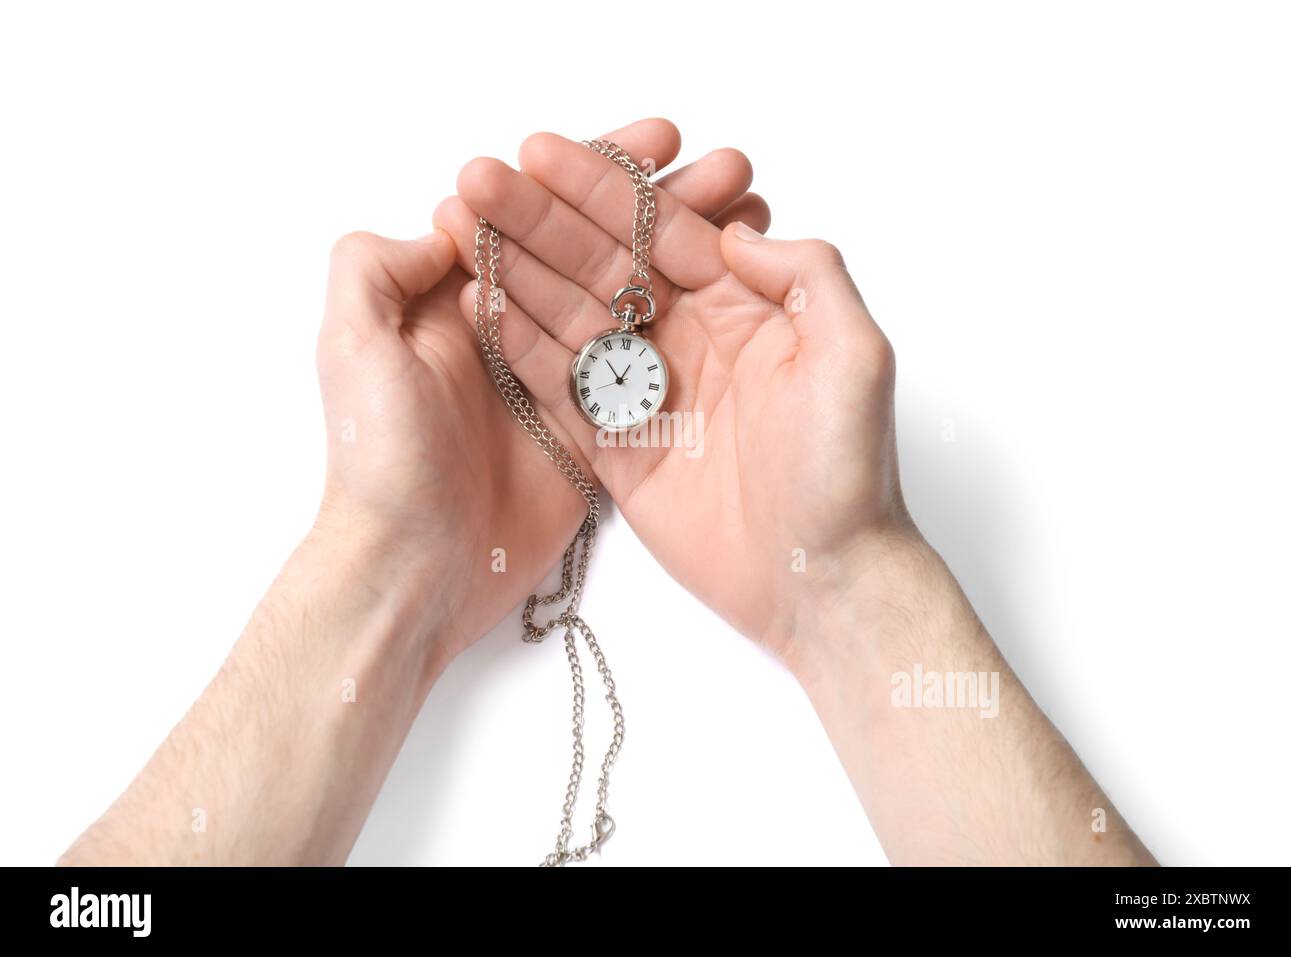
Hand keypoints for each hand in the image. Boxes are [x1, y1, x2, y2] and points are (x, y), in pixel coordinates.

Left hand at [318, 118, 772, 660]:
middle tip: (731, 171)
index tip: (663, 139)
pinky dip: (688, 329)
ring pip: (634, 300)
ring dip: (688, 254)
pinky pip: (645, 369)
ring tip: (749, 215)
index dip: (601, 170)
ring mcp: (563, 382)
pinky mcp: (598, 432)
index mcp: (462, 298)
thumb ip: (380, 266)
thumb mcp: (354, 343)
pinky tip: (736, 294)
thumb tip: (448, 221)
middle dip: (664, 202)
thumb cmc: (379, 459)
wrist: (414, 571)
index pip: (542, 211)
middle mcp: (520, 330)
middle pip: (601, 248)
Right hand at [439, 122, 895, 661]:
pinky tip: (479, 307)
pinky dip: (519, 351)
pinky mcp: (616, 447)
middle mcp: (689, 340)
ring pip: (570, 320)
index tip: (541, 154)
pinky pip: (560, 390)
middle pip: (601, 266)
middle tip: (480, 182)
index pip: (659, 231)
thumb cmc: (847, 471)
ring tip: (460, 231)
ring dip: (517, 274)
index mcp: (742, 307)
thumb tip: (732, 230)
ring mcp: (648, 392)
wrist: (821, 580)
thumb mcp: (855, 355)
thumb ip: (806, 277)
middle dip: (540, 221)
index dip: (599, 191)